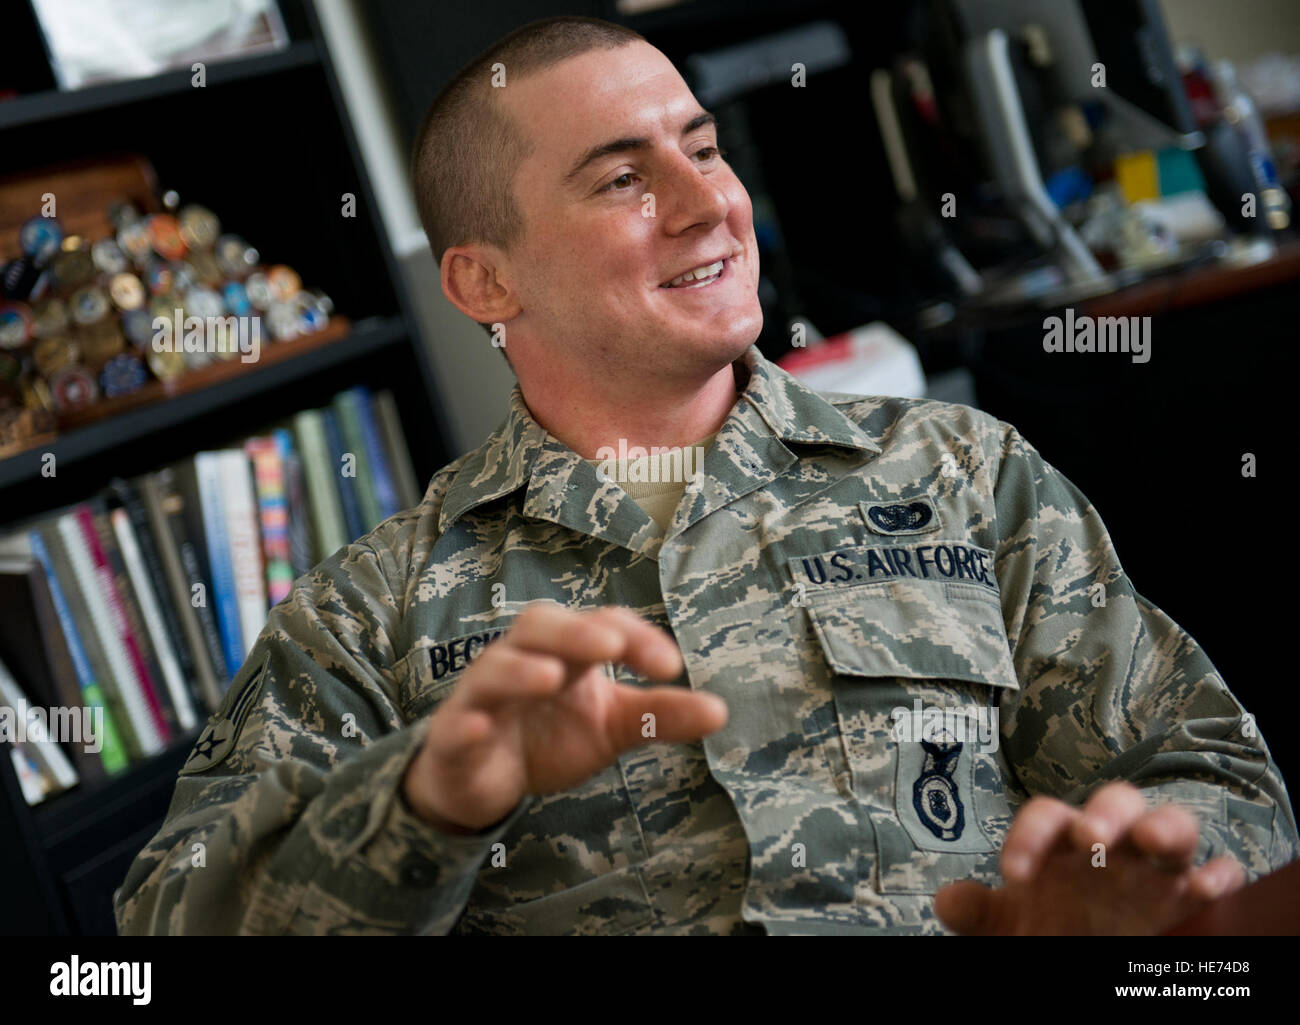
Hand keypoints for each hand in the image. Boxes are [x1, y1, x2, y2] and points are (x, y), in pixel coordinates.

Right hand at [403, 601, 726, 832]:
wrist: (482, 782)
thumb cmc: (548, 737)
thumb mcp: (611, 726)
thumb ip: (659, 715)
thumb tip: (721, 710)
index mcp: (566, 652)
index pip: (600, 626)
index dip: (635, 637)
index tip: (671, 666)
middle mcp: (523, 661)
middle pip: (540, 626)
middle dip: (575, 631)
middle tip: (610, 645)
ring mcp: (483, 696)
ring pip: (494, 668)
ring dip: (521, 668)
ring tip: (552, 677)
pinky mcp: (452, 735)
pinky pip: (455, 723)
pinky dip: (465, 722)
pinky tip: (480, 727)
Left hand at [934, 781, 1245, 933]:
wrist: (1079, 951)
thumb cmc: (1047, 925)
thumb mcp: (1007, 925)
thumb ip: (978, 911)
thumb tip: (948, 900)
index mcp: (1062, 841)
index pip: (1047, 814)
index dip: (1028, 836)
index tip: (1013, 876)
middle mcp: (1111, 845)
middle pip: (1117, 800)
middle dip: (1107, 810)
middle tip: (1092, 834)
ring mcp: (1153, 868)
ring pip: (1173, 822)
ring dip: (1167, 826)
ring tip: (1151, 841)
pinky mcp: (1187, 898)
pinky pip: (1216, 875)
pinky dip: (1217, 876)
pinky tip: (1207, 884)